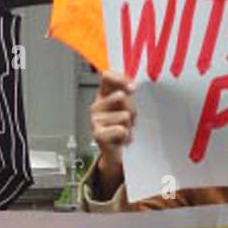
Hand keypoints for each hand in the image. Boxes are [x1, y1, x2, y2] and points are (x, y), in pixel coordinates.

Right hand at [90, 70, 136, 194]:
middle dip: (131, 108)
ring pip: (124, 115)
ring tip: (125, 130)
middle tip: (129, 119)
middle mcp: (96, 106)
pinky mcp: (98, 135)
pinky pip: (121, 130)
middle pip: (120, 96)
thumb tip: (130, 87)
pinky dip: (126, 136)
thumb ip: (127, 92)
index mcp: (103, 95)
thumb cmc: (122, 125)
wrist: (115, 150)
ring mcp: (95, 120)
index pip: (106, 77)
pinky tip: (121, 139)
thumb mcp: (127, 105)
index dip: (120, 79)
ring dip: (129, 125)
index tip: (132, 88)